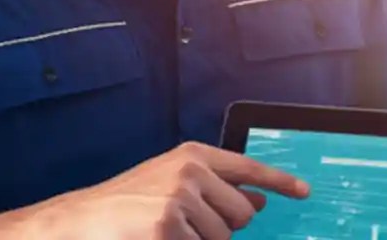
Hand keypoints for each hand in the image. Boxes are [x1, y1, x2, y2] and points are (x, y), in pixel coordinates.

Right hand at [0, 142, 308, 239]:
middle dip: (226, 227)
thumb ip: (214, 188)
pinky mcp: (167, 226)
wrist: (82, 219)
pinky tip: (156, 238)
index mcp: (193, 155)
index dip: (280, 180)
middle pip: (242, 214)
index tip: (304, 191)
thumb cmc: (126, 203)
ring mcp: (179, 198)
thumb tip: (259, 202)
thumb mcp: (171, 183)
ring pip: (223, 237)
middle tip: (189, 226)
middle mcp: (190, 171)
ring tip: (166, 230)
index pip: (248, 166)